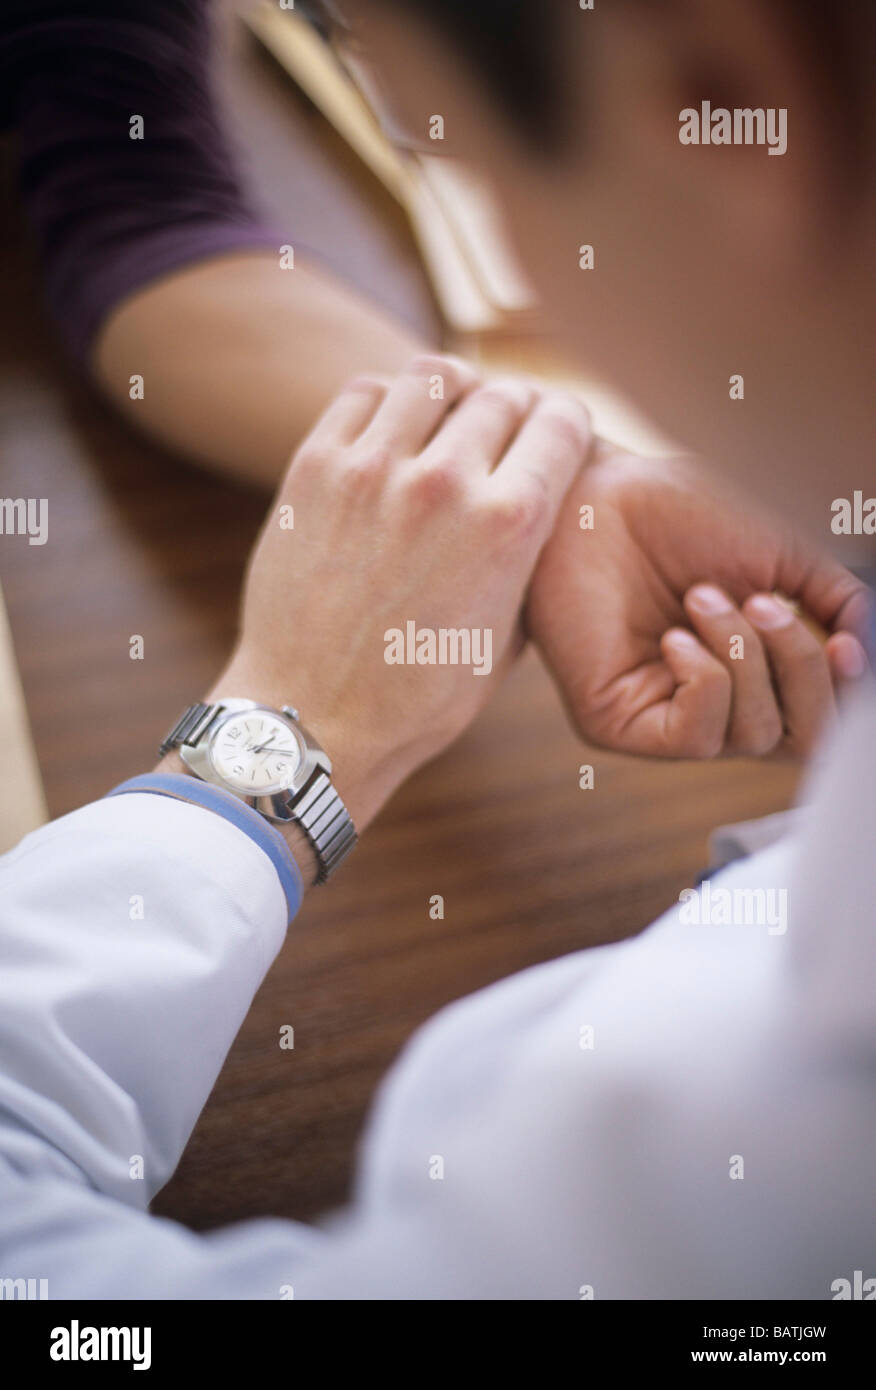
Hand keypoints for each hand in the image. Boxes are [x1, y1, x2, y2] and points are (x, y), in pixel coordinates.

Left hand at [213, 355, 590, 828]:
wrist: (315, 716)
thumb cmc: (420, 694)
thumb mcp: (508, 633)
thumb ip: (530, 555)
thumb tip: (542, 498)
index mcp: (509, 525)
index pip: (562, 423)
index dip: (567, 423)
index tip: (557, 433)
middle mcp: (445, 483)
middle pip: (501, 395)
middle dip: (514, 408)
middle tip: (505, 428)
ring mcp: (373, 469)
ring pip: (432, 377)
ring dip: (452, 392)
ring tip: (449, 417)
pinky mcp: (314, 468)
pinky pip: (363, 394)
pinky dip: (388, 400)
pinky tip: (393, 429)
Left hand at [527, 448, 871, 758]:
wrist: (599, 495)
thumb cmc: (680, 515)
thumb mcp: (781, 557)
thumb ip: (836, 605)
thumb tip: (867, 649)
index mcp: (759, 669)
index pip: (825, 715)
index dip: (846, 689)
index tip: (849, 642)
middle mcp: (719, 702)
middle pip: (804, 739)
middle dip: (804, 671)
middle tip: (764, 604)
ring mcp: (670, 718)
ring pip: (754, 734)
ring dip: (743, 655)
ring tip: (702, 597)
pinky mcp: (621, 725)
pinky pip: (697, 736)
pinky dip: (705, 679)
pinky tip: (675, 637)